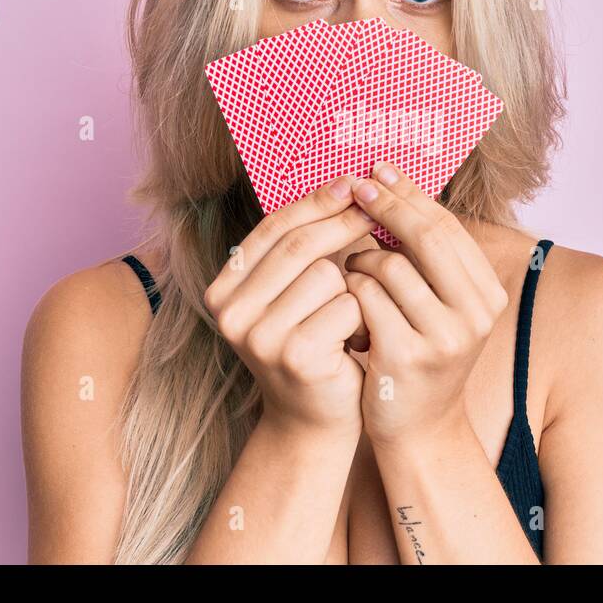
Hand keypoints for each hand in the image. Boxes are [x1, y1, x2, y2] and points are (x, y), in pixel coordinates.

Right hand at [204, 176, 374, 437]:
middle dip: (344, 224)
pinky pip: (346, 306)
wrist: (316, 420)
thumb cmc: (317, 343)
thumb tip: (349, 183)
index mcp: (224, 288)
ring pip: (327, 274)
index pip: (274, 228)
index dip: (316, 202)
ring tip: (353, 315)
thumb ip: (309, 245)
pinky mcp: (294, 356)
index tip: (352, 182)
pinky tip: (358, 341)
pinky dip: (363, 317)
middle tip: (378, 213)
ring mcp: (259, 337)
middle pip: (299, 246)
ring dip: (354, 287)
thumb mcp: (300, 291)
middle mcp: (230, 311)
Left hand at [343, 162, 509, 446]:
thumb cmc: (420, 354)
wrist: (417, 430)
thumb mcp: (439, 305)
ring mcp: (444, 337)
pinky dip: (349, 288)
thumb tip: (392, 182)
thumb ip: (427, 257)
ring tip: (352, 271)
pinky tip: (345, 298)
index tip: (379, 169)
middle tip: (355, 185)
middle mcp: (476, 314)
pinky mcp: (406, 355)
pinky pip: (365, 297)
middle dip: (386, 205)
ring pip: (389, 264)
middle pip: (425, 237)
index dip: (411, 194)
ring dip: (360, 259)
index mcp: (489, 295)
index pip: (448, 227)